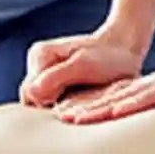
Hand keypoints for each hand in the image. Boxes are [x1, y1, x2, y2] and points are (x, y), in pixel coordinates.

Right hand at [19, 30, 144, 107]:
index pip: (29, 94)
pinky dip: (68, 105)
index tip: (71, 100)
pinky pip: (55, 102)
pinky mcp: (58, 82)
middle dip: (54, 106)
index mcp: (40, 55)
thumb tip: (31, 94)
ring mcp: (47, 73)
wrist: (125, 47)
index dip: (47, 104)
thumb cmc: (108, 55)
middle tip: (80, 101)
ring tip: (85, 97)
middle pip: (34, 100)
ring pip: (44, 103)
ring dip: (62, 106)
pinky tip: (85, 97)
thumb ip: (54, 78)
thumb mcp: (83, 66)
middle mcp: (38, 63)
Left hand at [51, 52, 154, 124]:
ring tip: (75, 117)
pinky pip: (153, 95)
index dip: (94, 109)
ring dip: (98, 107)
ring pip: (127, 96)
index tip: (70, 119)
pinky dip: (132, 102)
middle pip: (116, 97)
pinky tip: (114, 109)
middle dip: (87, 109)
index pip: (120, 101)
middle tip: (61, 119)